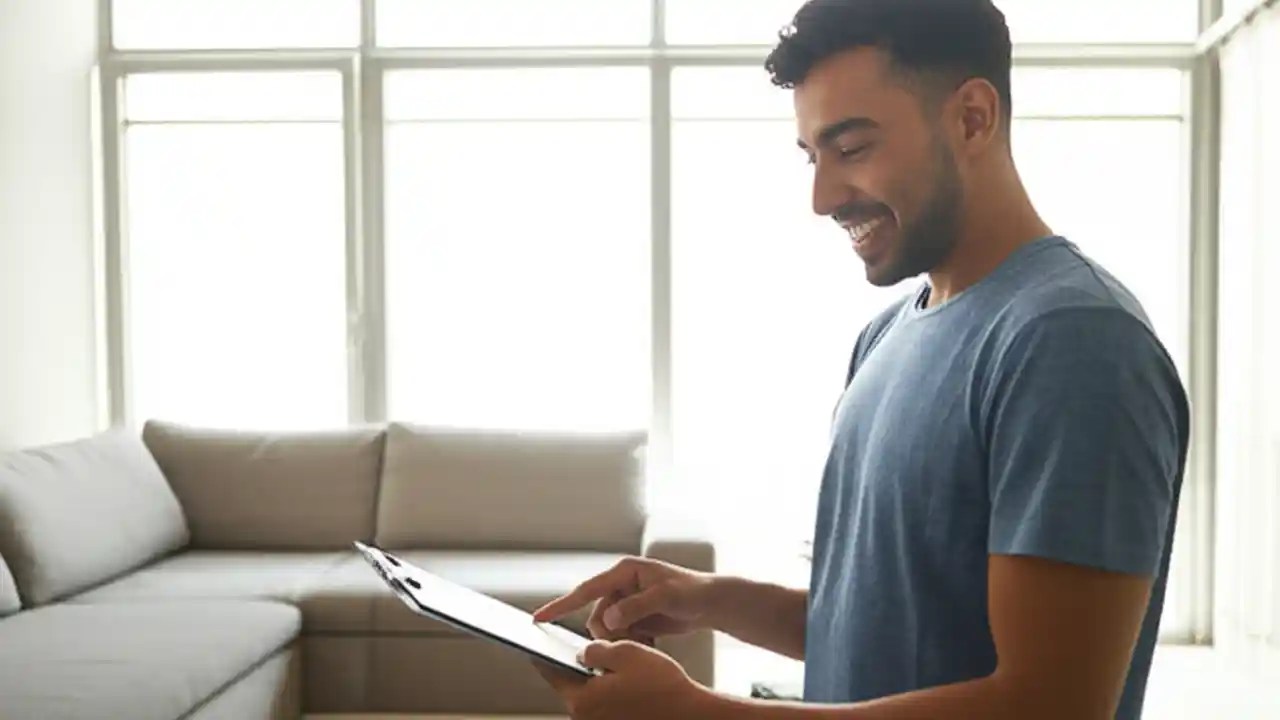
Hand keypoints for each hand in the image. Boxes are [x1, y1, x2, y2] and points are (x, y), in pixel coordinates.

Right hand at [533, 556, 715, 641]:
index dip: (561, 605)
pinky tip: (653, 635)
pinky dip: (633, 641)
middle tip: (638, 633)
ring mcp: (627, 602)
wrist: (711, 603)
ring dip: (624, 638)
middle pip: (597, 617)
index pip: (586, 590)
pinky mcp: (634, 617)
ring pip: (607, 630)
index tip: (539, 618)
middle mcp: (621, 586)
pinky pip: (621, 636)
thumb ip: (636, 606)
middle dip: (612, 631)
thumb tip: (609, 617)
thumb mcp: (666, 596)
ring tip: (649, 633)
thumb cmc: (692, 591)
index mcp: (623, 572)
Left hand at [534, 640, 712, 719]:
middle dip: (577, 663)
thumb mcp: (626, 652)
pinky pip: (604, 704)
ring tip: (613, 659)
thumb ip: (596, 650)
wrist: (691, 713)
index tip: (534, 642)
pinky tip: (625, 677)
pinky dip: (609, 690)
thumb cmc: (662, 685)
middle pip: (571, 684)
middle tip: (586, 645)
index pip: (551, 672)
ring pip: (589, 693)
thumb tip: (582, 653)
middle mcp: (586, 718)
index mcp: (582, 700)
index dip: (543, 652)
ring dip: (596, 677)